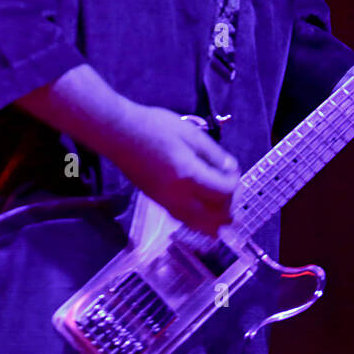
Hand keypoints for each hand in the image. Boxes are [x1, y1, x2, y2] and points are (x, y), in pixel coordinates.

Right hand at [118, 106, 239, 235]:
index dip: (234, 182)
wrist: (119, 134)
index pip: (223, 192)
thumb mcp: (191, 134)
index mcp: (188, 176)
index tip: (232, 169)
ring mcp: (166, 203)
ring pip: (200, 226)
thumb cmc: (154, 127)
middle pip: (215, 217)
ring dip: (217, 218)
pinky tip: (205, 209)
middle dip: (229, 205)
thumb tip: (231, 170)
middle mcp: (178, 197)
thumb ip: (213, 155)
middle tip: (231, 187)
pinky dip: (201, 220)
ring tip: (223, 204)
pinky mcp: (158, 203)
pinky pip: (186, 221)